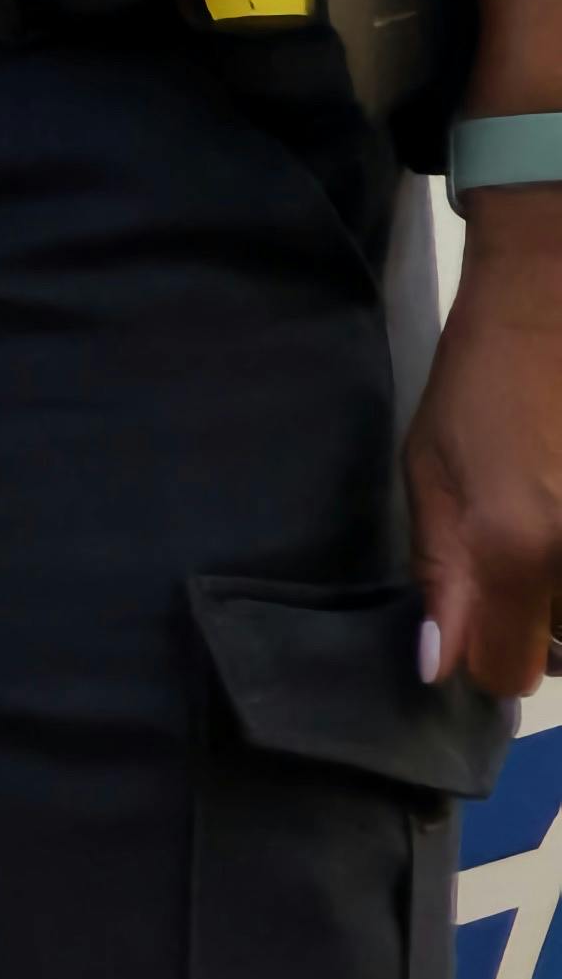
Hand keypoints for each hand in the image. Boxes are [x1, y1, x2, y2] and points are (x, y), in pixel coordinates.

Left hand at [407, 189, 561, 699]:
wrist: (549, 304)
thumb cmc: (479, 383)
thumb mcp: (429, 472)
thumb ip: (439, 575)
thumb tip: (440, 667)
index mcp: (516, 550)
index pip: (507, 673)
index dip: (485, 656)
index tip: (477, 620)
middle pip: (561, 656)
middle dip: (535, 630)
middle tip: (518, 567)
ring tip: (546, 526)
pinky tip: (558, 506)